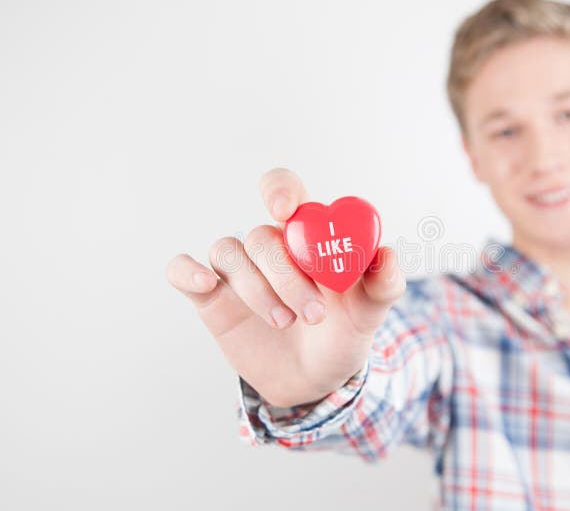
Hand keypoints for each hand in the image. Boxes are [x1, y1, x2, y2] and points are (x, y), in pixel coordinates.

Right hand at [166, 168, 405, 406]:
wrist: (316, 379)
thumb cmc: (342, 333)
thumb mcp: (369, 313)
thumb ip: (382, 284)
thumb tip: (387, 256)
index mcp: (305, 235)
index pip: (284, 190)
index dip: (279, 191)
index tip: (285, 212)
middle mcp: (268, 247)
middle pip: (260, 236)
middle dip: (285, 274)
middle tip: (313, 313)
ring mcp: (237, 272)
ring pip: (228, 253)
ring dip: (256, 288)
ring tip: (286, 321)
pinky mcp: (210, 298)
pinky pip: (182, 271)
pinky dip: (187, 272)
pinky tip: (205, 285)